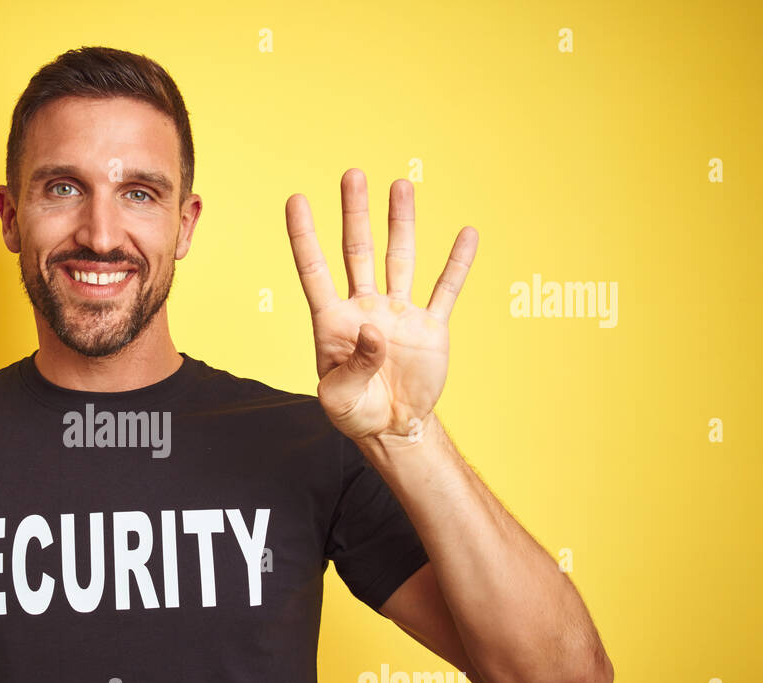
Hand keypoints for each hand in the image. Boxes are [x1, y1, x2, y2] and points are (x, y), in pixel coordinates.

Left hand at [285, 169, 477, 445]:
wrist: (393, 428)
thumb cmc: (354, 412)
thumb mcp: (339, 397)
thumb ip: (355, 364)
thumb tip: (375, 329)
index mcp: (333, 321)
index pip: (314, 271)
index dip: (304, 237)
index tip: (296, 200)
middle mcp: (365, 307)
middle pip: (358, 251)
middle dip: (354, 213)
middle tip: (352, 174)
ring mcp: (399, 313)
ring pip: (400, 258)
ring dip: (400, 223)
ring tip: (400, 185)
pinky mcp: (430, 327)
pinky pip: (446, 290)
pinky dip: (457, 264)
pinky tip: (466, 234)